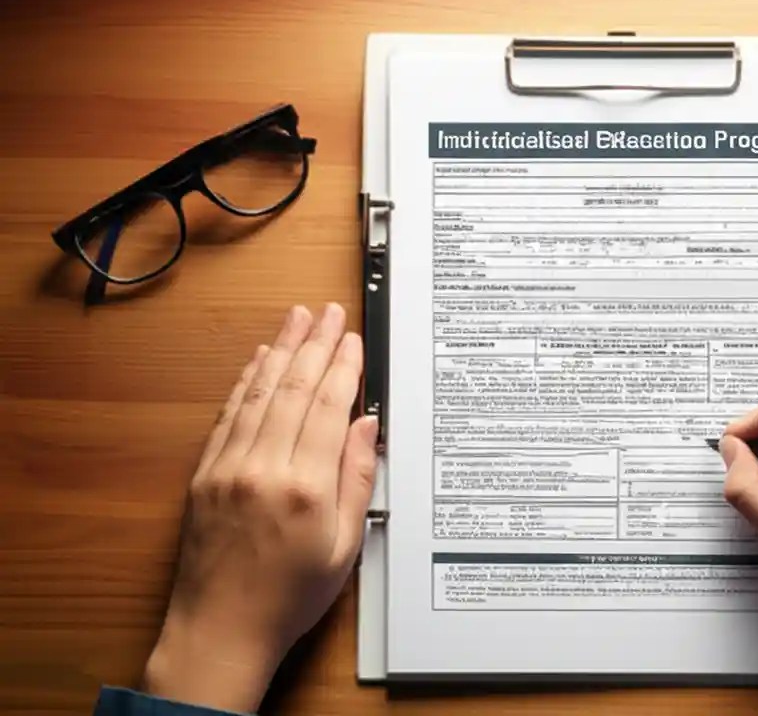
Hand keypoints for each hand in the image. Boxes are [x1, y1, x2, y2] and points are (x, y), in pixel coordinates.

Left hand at [143, 304, 377, 712]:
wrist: (220, 630)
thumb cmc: (288, 598)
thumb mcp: (345, 547)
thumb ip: (356, 481)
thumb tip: (367, 428)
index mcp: (305, 486)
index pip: (328, 408)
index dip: (343, 367)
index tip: (353, 339)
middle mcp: (263, 468)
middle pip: (293, 389)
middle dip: (314, 344)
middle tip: (328, 312)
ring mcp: (228, 468)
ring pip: (258, 393)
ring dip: (279, 351)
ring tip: (296, 319)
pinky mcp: (204, 475)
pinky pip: (228, 415)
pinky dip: (245, 383)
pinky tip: (258, 362)